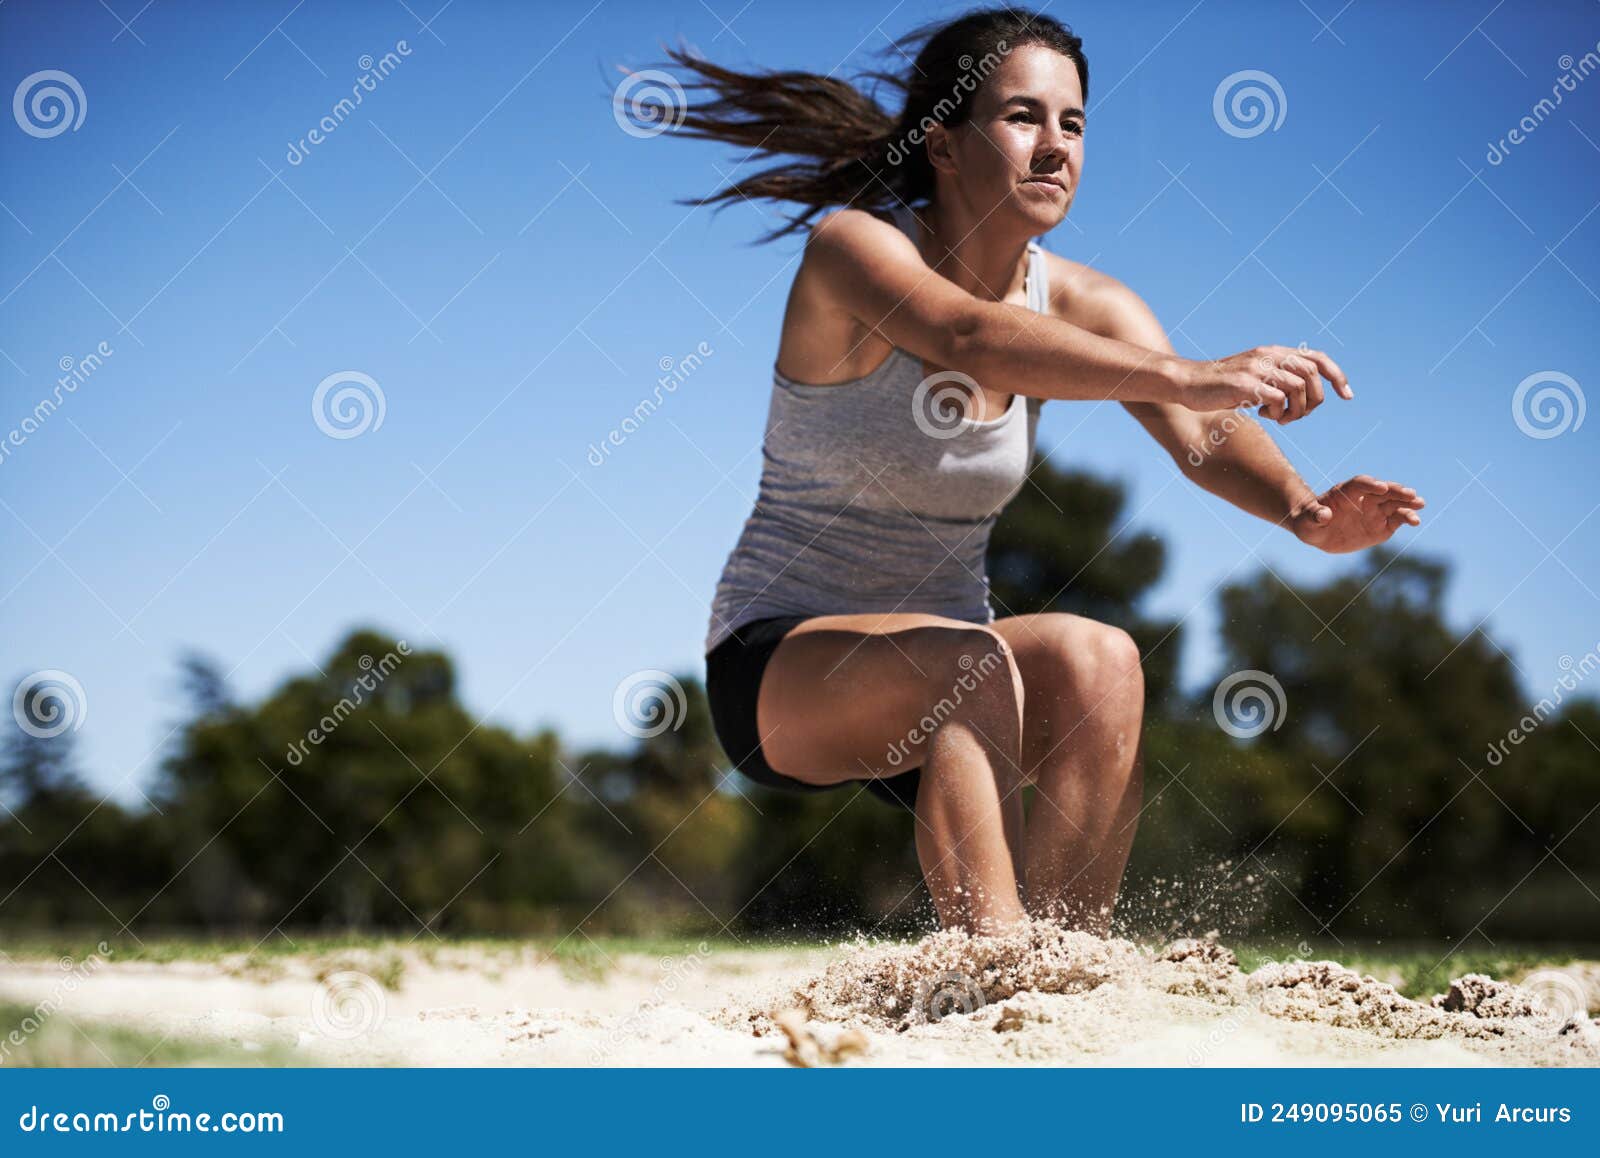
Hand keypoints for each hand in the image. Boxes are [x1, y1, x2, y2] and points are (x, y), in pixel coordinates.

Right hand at [1180, 345, 1350, 423]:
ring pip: (1298, 388)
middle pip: (1312, 375)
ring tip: (1280, 418)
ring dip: (1296, 410)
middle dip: (1314, 401)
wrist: (1187, 383)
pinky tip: (1262, 415)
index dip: (1337, 376)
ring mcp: (1257, 369)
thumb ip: (1277, 380)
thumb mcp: (1254, 378)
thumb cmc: (1220, 387)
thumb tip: (1305, 395)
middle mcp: (1268, 356)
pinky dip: (1278, 413)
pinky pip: (1278, 399)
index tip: (1346, 395)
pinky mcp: (1245, 384)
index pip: (1317, 358)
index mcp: (1273, 353)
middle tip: (1297, 416)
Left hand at [1290, 475, 1424, 553]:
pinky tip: (1415, 521)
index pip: (1360, 483)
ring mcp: (1374, 510)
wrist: (1318, 531)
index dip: (1370, 484)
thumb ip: (1315, 516)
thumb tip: (1324, 515)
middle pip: (1383, 490)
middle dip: (1396, 491)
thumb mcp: (1306, 521)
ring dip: (1407, 503)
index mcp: (1345, 492)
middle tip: (1411, 494)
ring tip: (1420, 504)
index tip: (1381, 487)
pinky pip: (1396, 519)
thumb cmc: (1309, 522)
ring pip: (1394, 503)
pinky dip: (1407, 518)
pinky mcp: (1382, 524)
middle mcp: (1363, 498)